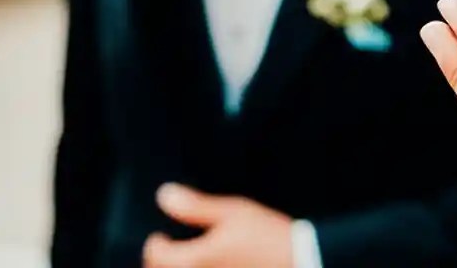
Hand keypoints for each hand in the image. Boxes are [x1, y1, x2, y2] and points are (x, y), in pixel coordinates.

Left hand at [143, 183, 293, 267]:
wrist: (301, 260)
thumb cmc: (269, 237)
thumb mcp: (234, 212)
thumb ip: (195, 207)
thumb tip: (164, 196)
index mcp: (194, 260)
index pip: (155, 256)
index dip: (156, 243)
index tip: (160, 236)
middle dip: (163, 263)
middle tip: (172, 251)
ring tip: (190, 260)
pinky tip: (212, 266)